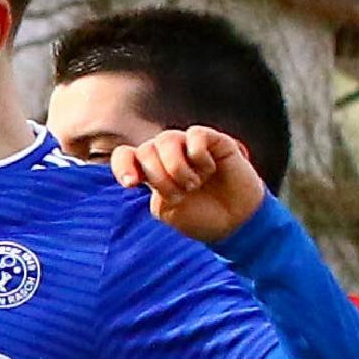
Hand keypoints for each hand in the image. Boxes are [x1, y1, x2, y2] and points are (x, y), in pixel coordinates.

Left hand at [107, 123, 272, 246]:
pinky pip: (195, 135)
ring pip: (166, 139)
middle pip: (146, 150)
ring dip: (177, 168)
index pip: (125, 156)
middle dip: (159, 177)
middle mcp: (168, 154)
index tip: (132, 184)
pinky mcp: (215, 140)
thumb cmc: (201, 217)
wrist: (236, 223)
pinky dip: (198, 155)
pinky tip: (210, 169)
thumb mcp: (168, 210)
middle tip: (180, 195)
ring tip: (194, 184)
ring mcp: (190, 146)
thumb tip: (147, 168)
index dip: (122, 165)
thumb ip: (153, 187)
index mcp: (151, 171)